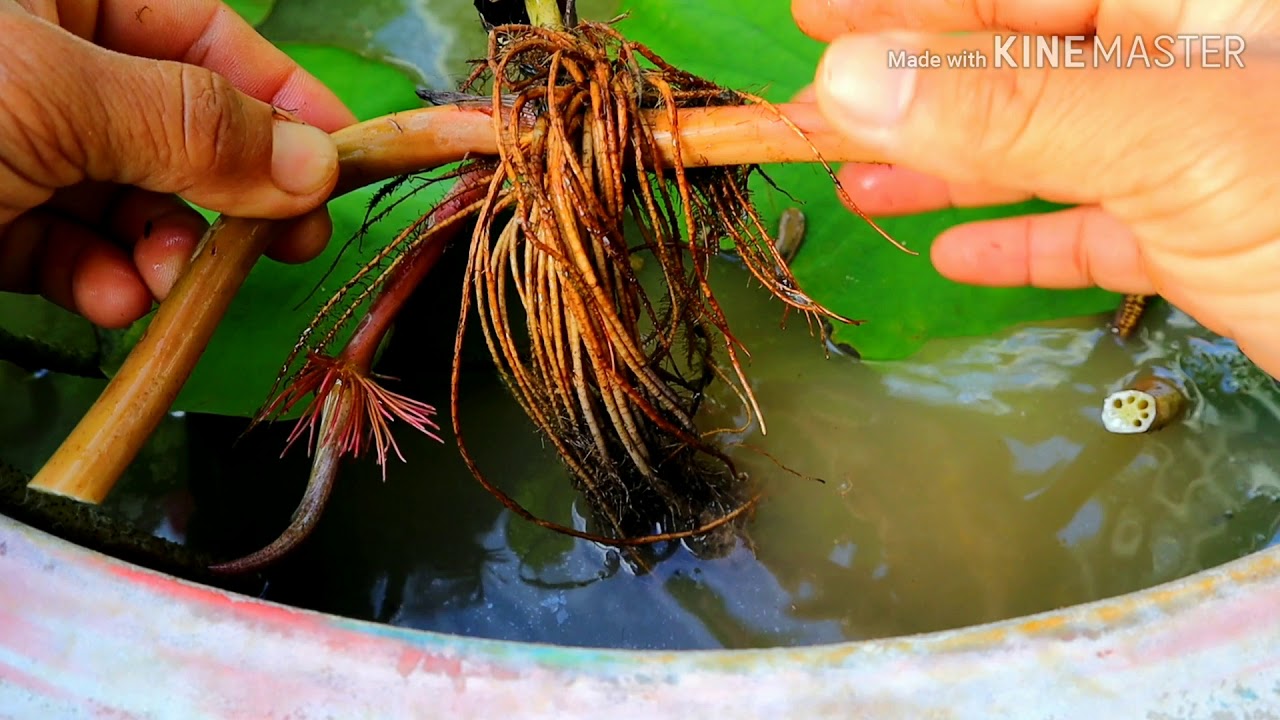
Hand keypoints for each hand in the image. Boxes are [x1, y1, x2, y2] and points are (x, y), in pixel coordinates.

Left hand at [0, 0, 355, 327]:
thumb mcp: (55, 98)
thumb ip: (191, 127)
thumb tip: (310, 162)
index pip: (202, 32)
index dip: (279, 96)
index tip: (338, 161)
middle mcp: (43, 65)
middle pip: (177, 129)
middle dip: (226, 195)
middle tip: (284, 240)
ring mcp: (15, 145)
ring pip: (127, 200)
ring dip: (164, 252)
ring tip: (169, 280)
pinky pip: (67, 250)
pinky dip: (100, 281)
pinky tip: (111, 298)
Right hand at [793, 0, 1279, 376]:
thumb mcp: (1167, 138)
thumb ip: (1010, 107)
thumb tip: (848, 81)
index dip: (908, 4)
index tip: (816, 19)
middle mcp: (1192, 63)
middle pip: (1020, 65)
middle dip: (911, 94)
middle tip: (811, 118)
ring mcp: (1199, 152)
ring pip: (1046, 148)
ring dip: (947, 172)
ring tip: (858, 187)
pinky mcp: (1208, 238)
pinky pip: (1093, 228)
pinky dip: (1024, 242)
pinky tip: (961, 256)